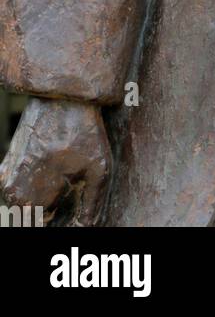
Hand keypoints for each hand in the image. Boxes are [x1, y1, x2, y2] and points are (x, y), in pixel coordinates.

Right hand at [0, 96, 110, 225]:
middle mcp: (11, 192)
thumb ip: (92, 207)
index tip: (72, 211)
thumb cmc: (82, 132)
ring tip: (63, 176)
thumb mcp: (98, 171)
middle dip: (51, 211)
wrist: (62, 93)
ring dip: (40, 198)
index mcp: (31, 200)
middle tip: (70, 189)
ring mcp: (5, 176)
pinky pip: (17, 185)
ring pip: (24, 202)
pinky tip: (50, 167)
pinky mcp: (6, 162)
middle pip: (32, 217)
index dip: (61, 221)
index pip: (42, 228)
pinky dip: (31, 183)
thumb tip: (87, 227)